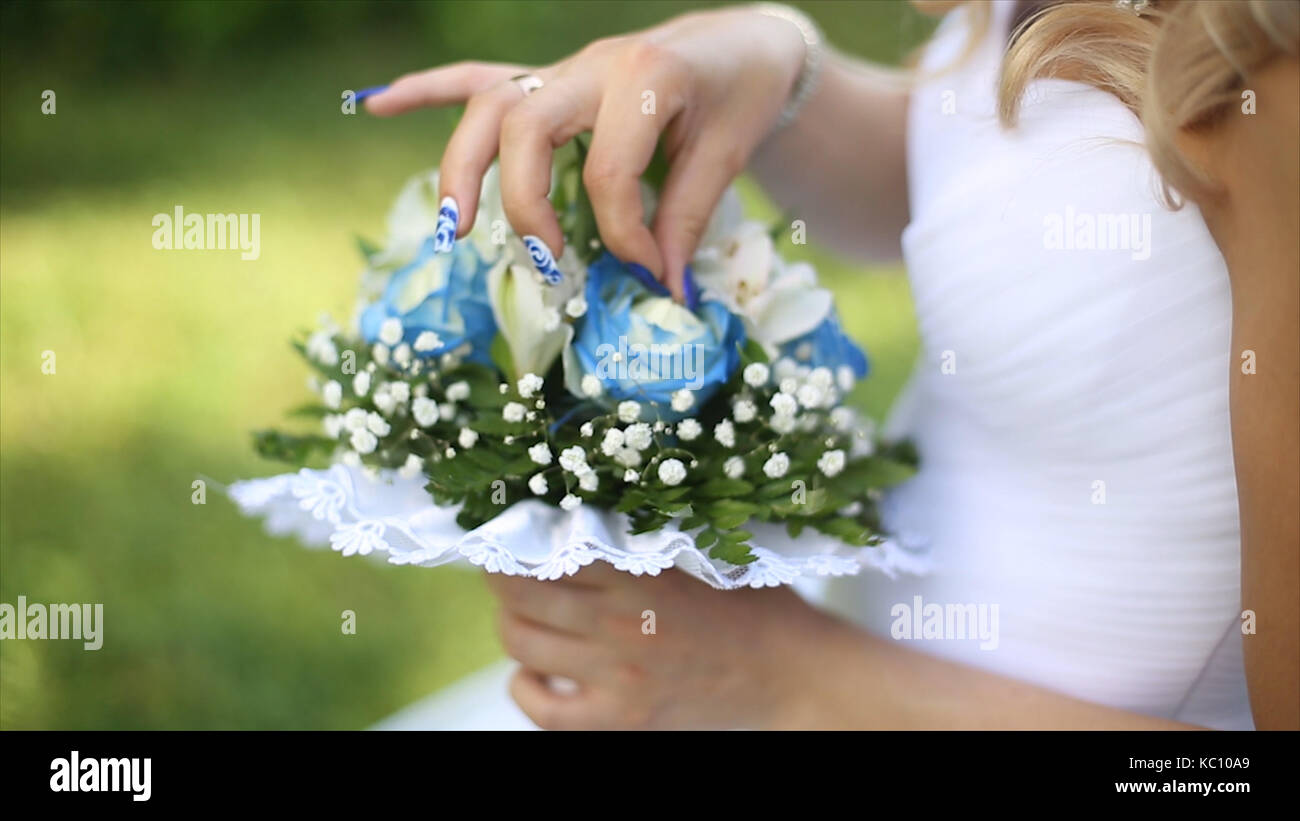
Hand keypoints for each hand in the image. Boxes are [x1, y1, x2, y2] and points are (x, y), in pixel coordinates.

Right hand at [363, 6, 806, 299]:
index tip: (648, 274)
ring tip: (452, 229)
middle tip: (544, 263)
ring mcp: (565, 69)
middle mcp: (593, 66)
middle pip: (525, 125)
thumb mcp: (729, 154)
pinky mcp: (551, 78)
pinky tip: (375, 103)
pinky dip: (426, 90)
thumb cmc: (741, 94)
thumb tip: (659, 289)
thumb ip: (685, 218)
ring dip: (461, 165)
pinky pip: (479, 78)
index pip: (610, 171)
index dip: (624, 235)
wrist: (742, 42)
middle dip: (522, 201)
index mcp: (646, 79)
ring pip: (491, 105)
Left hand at [485, 563, 829, 728]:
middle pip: (519, 593)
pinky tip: (534, 673)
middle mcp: (621, 620)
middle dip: (501, 579)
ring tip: (525, 616)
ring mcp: (618, 674)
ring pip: (522, 643)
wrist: (792, 674)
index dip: (512, 540)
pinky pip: (543, 709)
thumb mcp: (706, 550)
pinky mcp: (622, 719)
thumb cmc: (752, 603)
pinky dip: (524, 687)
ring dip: (512, 626)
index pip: (545, 548)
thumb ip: (648, 531)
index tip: (508, 534)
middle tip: (507, 572)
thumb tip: (584, 504)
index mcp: (641, 569)